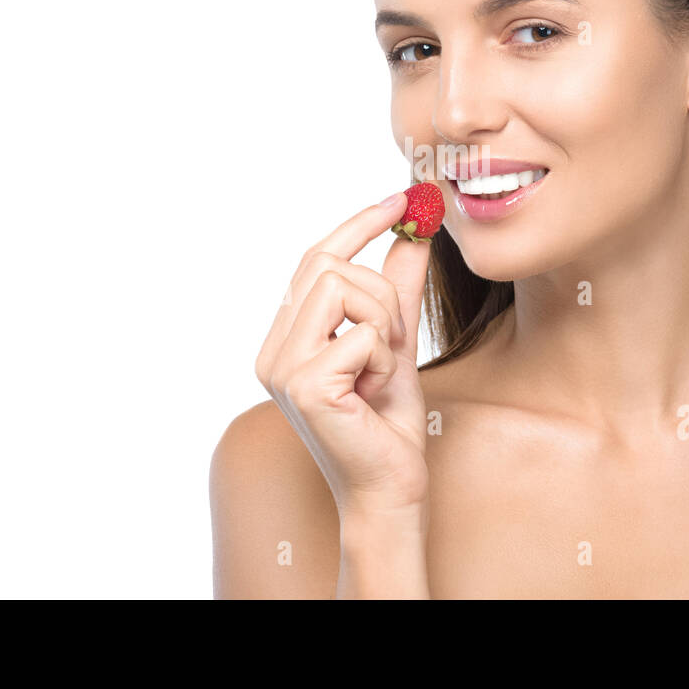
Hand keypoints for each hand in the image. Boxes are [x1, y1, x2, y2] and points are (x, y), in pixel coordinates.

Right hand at [255, 191, 431, 518]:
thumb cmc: (387, 423)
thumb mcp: (396, 342)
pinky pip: (360, 332)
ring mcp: (281, 367)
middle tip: (396, 336)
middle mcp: (273, 350)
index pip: (314, 258)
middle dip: (380, 291)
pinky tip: (376, 393)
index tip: (400, 201)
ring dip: (383, 323)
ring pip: (342, 286)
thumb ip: (399, 288)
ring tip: (383, 367)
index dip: (357, 224)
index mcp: (286, 338)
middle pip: (328, 264)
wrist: (391, 487)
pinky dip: (384, 358)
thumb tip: (416, 232)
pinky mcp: (303, 385)